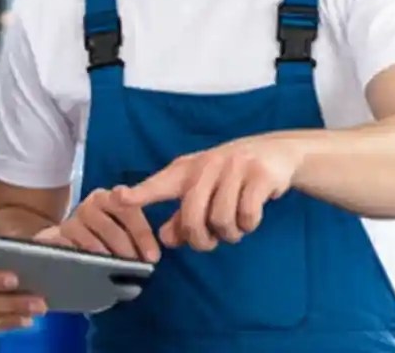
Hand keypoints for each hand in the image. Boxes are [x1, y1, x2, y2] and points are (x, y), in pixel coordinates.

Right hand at [32, 186, 160, 262]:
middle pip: (108, 226)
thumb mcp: (125, 229)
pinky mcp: (54, 237)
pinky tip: (89, 271)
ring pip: (88, 239)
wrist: (68, 240)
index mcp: (109, 198)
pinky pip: (66, 247)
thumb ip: (140, 235)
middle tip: (135, 268)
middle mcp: (89, 205)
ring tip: (114, 271)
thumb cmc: (106, 235)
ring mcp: (71, 221)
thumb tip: (162, 248)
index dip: (142, 234)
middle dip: (125, 249)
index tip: (153, 257)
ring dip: (104, 256)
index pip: (128, 209)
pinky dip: (79, 259)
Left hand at [117, 135, 303, 251]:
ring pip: (221, 220)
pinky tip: (251, 216)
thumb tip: (166, 239)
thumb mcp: (203, 190)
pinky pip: (247, 215)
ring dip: (230, 234)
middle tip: (211, 241)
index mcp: (187, 170)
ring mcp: (234, 168)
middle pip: (192, 217)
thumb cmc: (232, 175)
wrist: (277, 153)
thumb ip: (182, 216)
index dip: (139, 193)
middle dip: (200, 240)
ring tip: (236, 225)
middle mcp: (207, 165)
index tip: (117, 198)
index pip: (159, 184)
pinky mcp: (259, 175)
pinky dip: (249, 224)